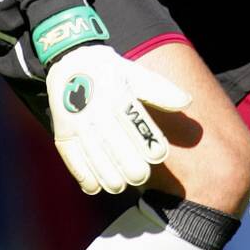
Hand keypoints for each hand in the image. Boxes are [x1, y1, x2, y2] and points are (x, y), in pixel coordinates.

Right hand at [46, 43, 190, 193]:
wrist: (70, 61)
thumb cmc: (111, 73)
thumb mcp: (136, 75)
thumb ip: (161, 91)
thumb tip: (187, 101)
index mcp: (115, 92)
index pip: (131, 116)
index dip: (145, 137)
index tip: (160, 155)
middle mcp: (94, 108)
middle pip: (110, 138)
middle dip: (125, 160)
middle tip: (140, 176)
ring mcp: (76, 122)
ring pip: (90, 150)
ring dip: (104, 171)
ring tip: (119, 186)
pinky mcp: (62, 132)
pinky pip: (70, 156)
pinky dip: (81, 173)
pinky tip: (94, 187)